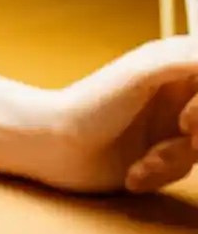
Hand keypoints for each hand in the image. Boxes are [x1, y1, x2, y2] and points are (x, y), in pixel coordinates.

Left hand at [44, 37, 197, 192]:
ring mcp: (172, 127)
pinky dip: (158, 174)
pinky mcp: (158, 158)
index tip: (186, 120)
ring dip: (174, 159)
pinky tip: (132, 173)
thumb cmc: (92, 103)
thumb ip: (192, 58)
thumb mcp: (146, 71)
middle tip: (182, 136)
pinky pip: (182, 170)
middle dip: (197, 139)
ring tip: (143, 162)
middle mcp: (182, 95)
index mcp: (183, 65)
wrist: (51, 146)